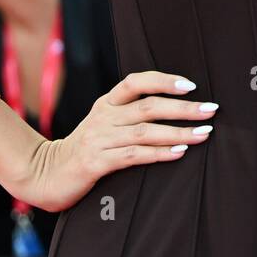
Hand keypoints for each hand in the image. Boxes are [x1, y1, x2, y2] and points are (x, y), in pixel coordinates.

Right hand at [25, 71, 215, 213]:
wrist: (45, 175)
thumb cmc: (84, 151)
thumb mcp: (103, 126)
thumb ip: (129, 116)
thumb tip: (174, 110)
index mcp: (106, 104)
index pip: (136, 82)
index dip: (164, 81)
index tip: (191, 85)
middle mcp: (103, 117)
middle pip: (149, 106)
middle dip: (183, 108)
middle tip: (211, 110)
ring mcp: (99, 139)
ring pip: (145, 131)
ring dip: (178, 132)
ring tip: (203, 134)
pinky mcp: (96, 162)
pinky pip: (134, 156)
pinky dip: (159, 153)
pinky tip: (178, 153)